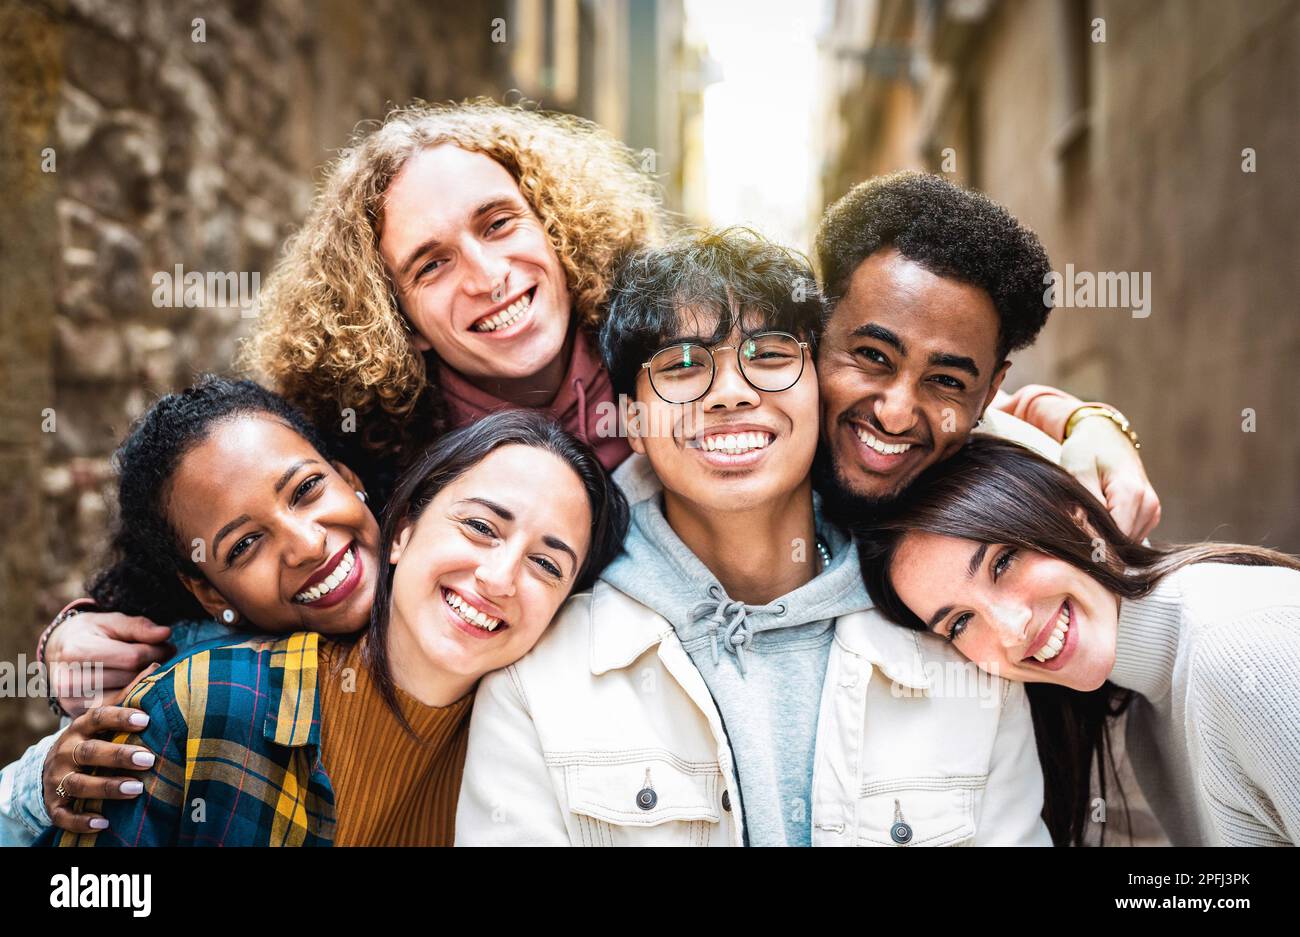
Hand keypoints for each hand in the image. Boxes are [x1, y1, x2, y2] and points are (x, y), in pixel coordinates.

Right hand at [42, 706, 155, 834]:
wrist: (48, 771)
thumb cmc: (89, 743)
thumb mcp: (99, 726)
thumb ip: (124, 710)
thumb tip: (157, 679)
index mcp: (79, 729)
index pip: (97, 718)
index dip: (120, 718)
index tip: (146, 720)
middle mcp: (65, 752)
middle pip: (90, 752)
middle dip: (119, 756)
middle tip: (148, 760)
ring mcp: (57, 780)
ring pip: (79, 784)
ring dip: (107, 787)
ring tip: (137, 789)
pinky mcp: (53, 804)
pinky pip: (63, 816)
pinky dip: (81, 821)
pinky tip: (104, 823)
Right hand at [45, 612, 171, 716]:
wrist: (57, 650)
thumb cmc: (89, 633)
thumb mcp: (110, 622)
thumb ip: (138, 627)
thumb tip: (166, 633)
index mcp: (77, 652)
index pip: (131, 657)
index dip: (156, 652)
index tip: (170, 647)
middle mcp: (70, 679)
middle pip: (129, 678)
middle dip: (151, 668)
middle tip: (166, 660)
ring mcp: (71, 700)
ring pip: (125, 696)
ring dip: (144, 685)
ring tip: (153, 672)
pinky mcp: (75, 713)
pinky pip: (115, 710)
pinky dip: (131, 700)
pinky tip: (139, 689)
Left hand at [1060, 416, 1161, 539]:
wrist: (1105, 435)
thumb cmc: (1087, 450)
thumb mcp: (1077, 473)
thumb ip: (1083, 506)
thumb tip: (1085, 538)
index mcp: (1132, 494)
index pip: (1115, 537)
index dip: (1092, 543)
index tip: (1071, 538)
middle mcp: (1149, 505)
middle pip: (1122, 542)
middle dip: (1098, 540)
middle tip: (1075, 522)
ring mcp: (1152, 511)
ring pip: (1126, 542)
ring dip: (1105, 535)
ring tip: (1086, 514)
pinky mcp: (1149, 515)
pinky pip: (1129, 535)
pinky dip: (1113, 531)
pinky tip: (1098, 515)